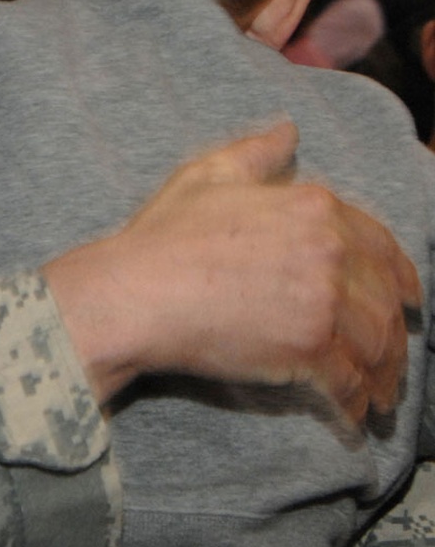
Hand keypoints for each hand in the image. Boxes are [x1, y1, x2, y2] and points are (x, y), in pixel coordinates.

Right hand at [44, 120, 419, 421]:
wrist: (139, 292)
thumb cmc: (165, 235)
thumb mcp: (209, 175)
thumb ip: (257, 153)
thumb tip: (288, 131)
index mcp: (314, 207)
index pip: (381, 245)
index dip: (401, 276)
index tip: (409, 299)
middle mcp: (330, 251)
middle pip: (385, 301)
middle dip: (393, 335)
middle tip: (390, 358)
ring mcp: (323, 302)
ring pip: (376, 344)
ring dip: (383, 375)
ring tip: (377, 394)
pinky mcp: (308, 349)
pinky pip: (349, 382)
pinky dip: (356, 403)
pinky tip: (354, 415)